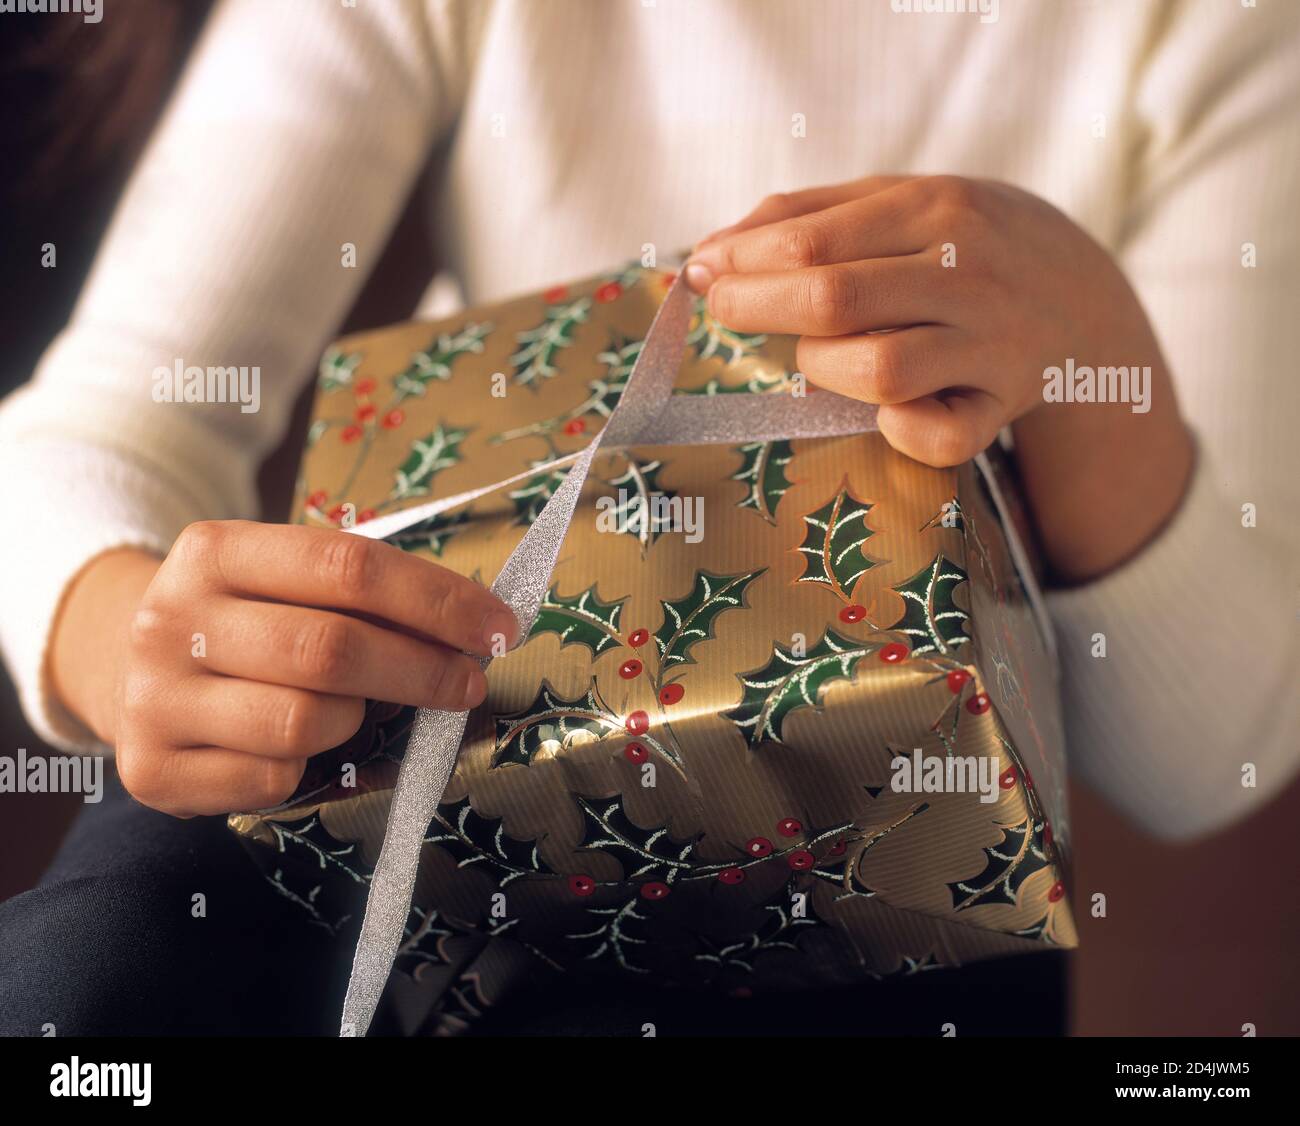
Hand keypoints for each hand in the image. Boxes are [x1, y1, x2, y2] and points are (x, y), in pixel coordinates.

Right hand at [52, 522, 518, 816]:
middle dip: (421, 669)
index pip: (348, 567)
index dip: (436, 600)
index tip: (499, 626)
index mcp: (215, 551)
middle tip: (468, 683)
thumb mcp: (287, 581)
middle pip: (330, 649)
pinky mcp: (153, 771)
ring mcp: (154, 698)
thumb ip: (367, 595)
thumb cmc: (244, 621)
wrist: (123, 669)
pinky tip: (303, 749)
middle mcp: (172, 619)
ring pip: (303, 722)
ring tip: (357, 709)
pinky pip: (271, 779)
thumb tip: (478, 627)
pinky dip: (309, 769)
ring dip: (357, 721)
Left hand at [686, 175, 1193, 579]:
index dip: (741, 262)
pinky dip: (900, 432)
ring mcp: (990, 346)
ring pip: (879, 372)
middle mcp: (968, 274)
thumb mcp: (902, 201)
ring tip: (818, 356)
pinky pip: (940, 438)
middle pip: (835, 300)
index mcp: (937, 209)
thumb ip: (808, 214)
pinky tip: (885, 413)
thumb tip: (711, 248)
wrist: (1083, 297)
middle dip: (756, 308)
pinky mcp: (1002, 408)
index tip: (701, 273)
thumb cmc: (963, 245)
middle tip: (724, 309)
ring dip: (822, 369)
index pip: (813, 241)